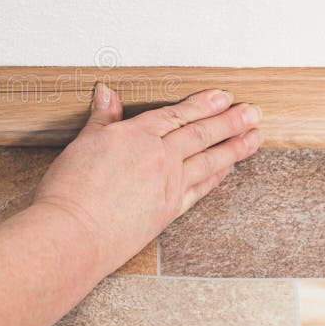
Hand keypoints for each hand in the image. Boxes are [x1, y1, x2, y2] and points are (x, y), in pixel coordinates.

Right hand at [34, 83, 261, 274]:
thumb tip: (107, 93)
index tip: (224, 97)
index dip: (203, 104)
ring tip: (254, 137)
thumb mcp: (83, 143)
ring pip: (209, 160)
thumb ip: (102, 118)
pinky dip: (218, 176)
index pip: (177, 114)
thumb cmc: (70, 190)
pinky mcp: (169, 209)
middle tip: (253, 112)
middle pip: (200, 134)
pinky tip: (228, 169)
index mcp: (136, 135)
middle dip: (229, 121)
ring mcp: (168, 184)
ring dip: (234, 147)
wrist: (74, 232)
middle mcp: (159, 157)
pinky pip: (201, 188)